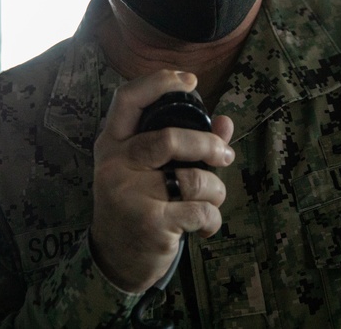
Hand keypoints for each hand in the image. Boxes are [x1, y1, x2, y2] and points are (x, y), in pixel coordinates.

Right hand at [90, 70, 234, 292]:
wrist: (117, 258)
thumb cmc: (140, 202)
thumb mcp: (151, 169)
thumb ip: (188, 144)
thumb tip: (227, 122)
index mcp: (113, 144)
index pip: (127, 99)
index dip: (159, 82)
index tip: (189, 81)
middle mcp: (115, 165)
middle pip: (169, 139)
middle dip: (209, 145)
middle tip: (225, 156)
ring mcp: (129, 196)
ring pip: (193, 179)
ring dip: (216, 190)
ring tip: (212, 199)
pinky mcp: (149, 224)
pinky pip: (200, 211)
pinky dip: (213, 219)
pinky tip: (207, 225)